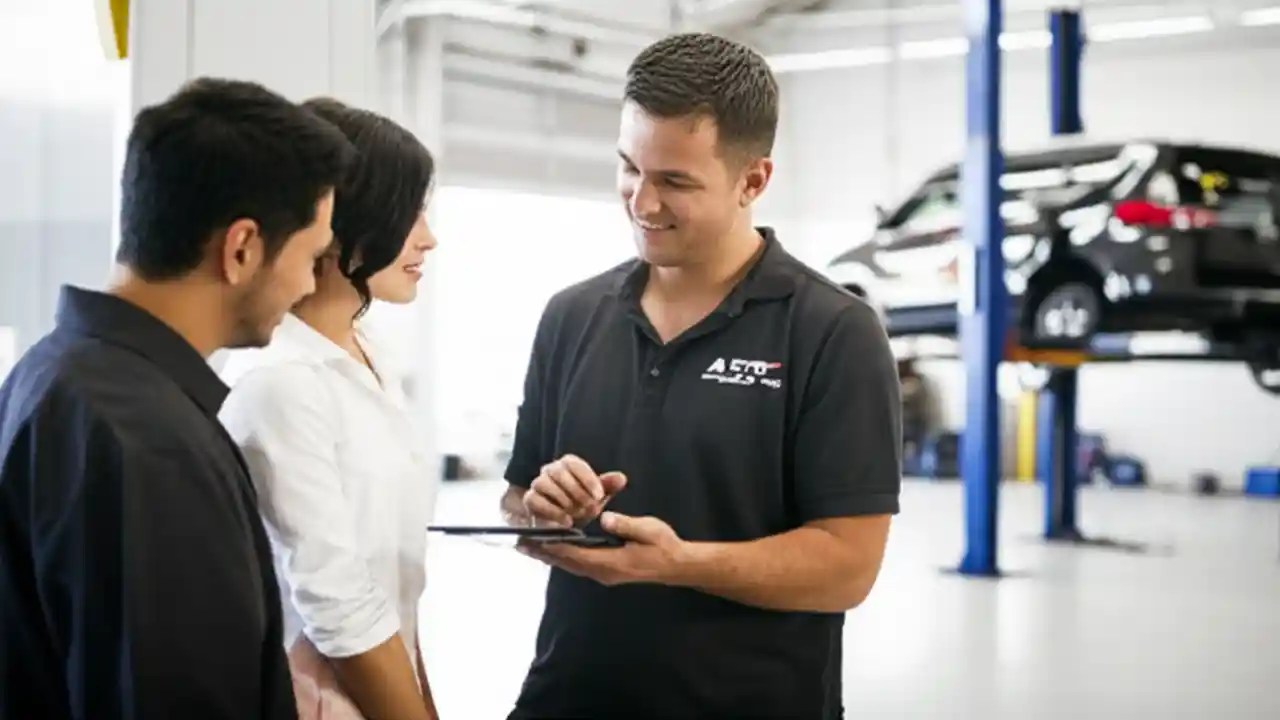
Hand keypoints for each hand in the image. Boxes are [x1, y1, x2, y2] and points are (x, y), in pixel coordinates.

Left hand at [518, 511, 685, 586]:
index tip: (533, 540)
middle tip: (520, 544)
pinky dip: (564, 557)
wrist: (677, 565)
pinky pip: (579, 565)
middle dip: (544, 553)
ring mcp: (605, 574)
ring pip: (571, 566)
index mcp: (610, 562)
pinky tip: (556, 550)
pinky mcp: (607, 572)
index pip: (574, 554)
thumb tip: (604, 517)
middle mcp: (603, 572)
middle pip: (566, 563)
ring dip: (551, 556)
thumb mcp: (647, 530)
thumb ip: (625, 524)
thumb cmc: (664, 545)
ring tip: (530, 547)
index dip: (552, 546)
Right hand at [523, 454, 626, 527]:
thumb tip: (621, 478)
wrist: (564, 520)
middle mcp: (550, 470)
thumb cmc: (582, 503)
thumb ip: (608, 486)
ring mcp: (538, 484)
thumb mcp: (598, 496)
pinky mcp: (530, 500)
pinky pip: (535, 501)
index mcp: (568, 464)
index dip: (587, 479)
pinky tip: (567, 522)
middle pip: (559, 472)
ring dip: (563, 500)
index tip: (599, 495)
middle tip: (590, 507)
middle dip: (576, 491)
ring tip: (577, 514)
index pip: (574, 464)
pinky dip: (551, 511)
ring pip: (544, 484)